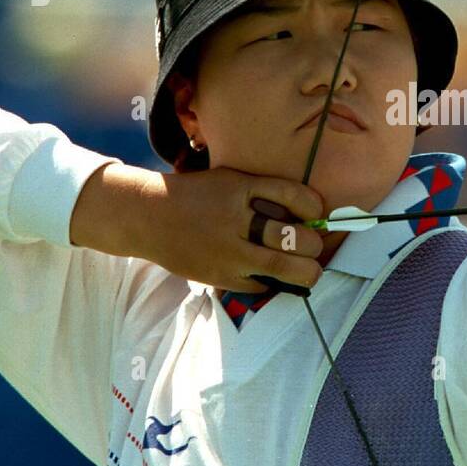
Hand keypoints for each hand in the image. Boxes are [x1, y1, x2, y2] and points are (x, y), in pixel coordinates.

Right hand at [71, 163, 324, 293]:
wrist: (148, 217)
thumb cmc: (199, 196)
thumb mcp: (230, 181)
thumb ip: (264, 193)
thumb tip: (308, 215)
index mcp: (239, 188)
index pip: (292, 195)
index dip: (314, 206)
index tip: (318, 211)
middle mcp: (235, 219)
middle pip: (292, 236)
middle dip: (313, 243)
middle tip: (314, 245)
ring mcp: (227, 250)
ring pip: (280, 266)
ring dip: (305, 270)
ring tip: (311, 270)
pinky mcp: (219, 275)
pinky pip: (259, 284)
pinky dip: (273, 281)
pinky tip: (276, 275)